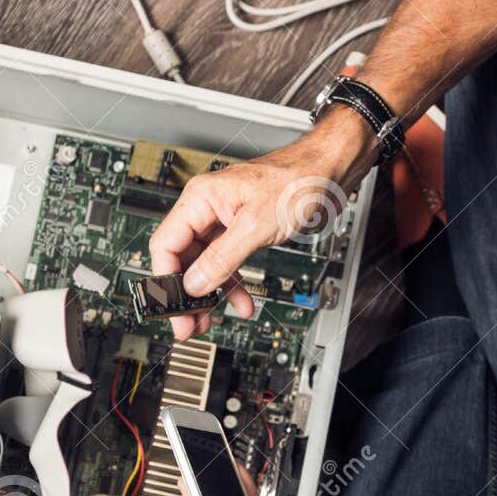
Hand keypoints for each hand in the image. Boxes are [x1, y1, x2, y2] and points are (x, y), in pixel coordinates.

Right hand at [147, 114, 370, 338]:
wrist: (330, 172)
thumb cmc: (299, 180)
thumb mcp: (257, 226)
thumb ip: (222, 258)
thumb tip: (195, 284)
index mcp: (201, 199)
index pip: (166, 244)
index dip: (166, 279)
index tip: (173, 308)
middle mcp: (207, 209)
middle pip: (183, 258)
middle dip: (187, 294)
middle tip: (188, 323)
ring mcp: (224, 220)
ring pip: (205, 264)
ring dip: (210, 294)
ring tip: (209, 321)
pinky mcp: (241, 230)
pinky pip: (227, 262)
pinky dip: (233, 283)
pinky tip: (242, 302)